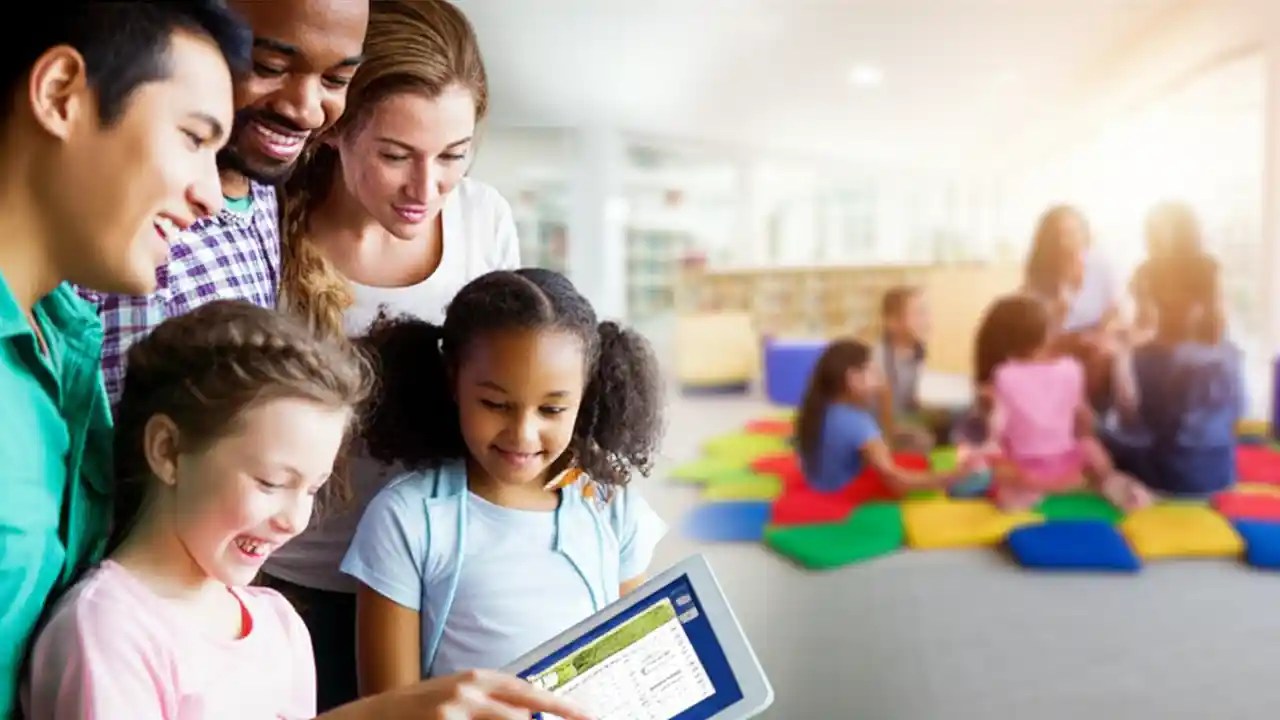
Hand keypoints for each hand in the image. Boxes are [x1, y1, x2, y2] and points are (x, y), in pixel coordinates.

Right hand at [373, 669, 593, 719]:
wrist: (367, 719)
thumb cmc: (417, 711)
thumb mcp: (456, 695)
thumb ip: (492, 701)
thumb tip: (530, 714)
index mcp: (478, 679)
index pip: (531, 692)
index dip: (563, 707)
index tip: (590, 717)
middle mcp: (469, 693)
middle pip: (523, 717)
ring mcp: (454, 714)